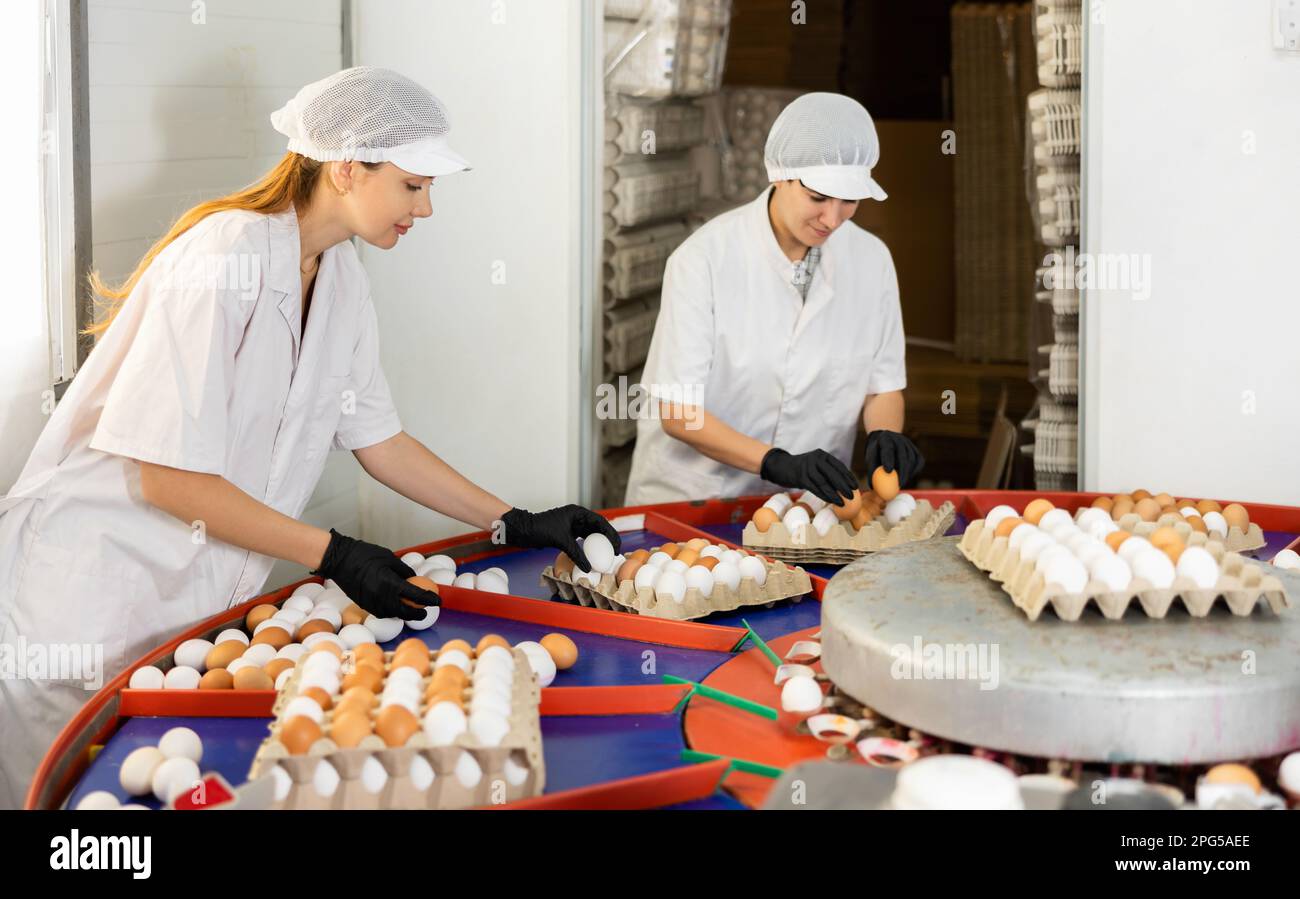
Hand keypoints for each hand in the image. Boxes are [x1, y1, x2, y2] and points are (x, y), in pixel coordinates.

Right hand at [312, 529, 438, 620]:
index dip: (429, 599)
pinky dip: (391, 611)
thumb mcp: (390, 558)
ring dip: (404, 614)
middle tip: (425, 611)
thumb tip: (414, 579)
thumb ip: (404, 571)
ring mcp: (372, 603)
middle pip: (405, 612)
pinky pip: (382, 612)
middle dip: (417, 614)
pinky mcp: (364, 605)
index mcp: (391, 584)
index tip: (438, 600)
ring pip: (392, 614)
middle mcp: (382, 597)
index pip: (416, 595)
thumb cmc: (365, 555)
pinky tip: (395, 606)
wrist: (339, 560)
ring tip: (412, 609)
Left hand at [500, 505, 620, 572]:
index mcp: (578, 512)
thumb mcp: (561, 541)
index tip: (616, 546)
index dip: (611, 534)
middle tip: (615, 552)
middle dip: (607, 539)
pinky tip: (593, 554)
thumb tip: (588, 568)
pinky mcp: (567, 531)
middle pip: (598, 527)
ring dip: (599, 543)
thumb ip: (576, 554)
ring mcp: (572, 524)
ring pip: (591, 533)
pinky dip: (588, 546)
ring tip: (607, 554)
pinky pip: (582, 538)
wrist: (524, 530)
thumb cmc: (540, 529)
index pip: (600, 522)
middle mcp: (577, 516)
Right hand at [760, 448, 857, 505]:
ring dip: (834, 493)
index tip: (855, 486)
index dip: (848, 477)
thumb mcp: (816, 465)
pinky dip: (824, 495)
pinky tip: (831, 501)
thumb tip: (845, 486)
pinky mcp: (800, 477)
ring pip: (824, 482)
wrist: (782, 466)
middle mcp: (815, 459)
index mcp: (822, 455)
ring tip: (842, 502)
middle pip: (833, 474)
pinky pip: (815, 488)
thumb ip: (828, 472)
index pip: (839, 466)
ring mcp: (807, 467)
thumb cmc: (803, 468)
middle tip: (851, 496)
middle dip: (843, 486)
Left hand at [864, 430, 924, 486]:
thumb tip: (873, 487)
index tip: (888, 471)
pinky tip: (908, 477)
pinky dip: (915, 471)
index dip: (888, 459)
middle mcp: (898, 439)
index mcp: (885, 439)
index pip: (887, 448)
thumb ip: (872, 472)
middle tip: (899, 485)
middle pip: (903, 456)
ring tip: (901, 483)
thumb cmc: (876, 453)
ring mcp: (909, 443)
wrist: (886, 442)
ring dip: (908, 473)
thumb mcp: (871, 459)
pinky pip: (919, 462)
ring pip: (912, 459)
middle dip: (902, 472)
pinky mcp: (916, 450)